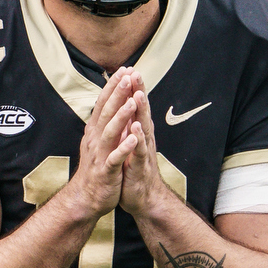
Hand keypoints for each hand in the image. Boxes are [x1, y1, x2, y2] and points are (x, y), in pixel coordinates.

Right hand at [65, 68, 139, 220]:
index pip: (104, 104)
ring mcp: (100, 155)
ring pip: (110, 132)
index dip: (113, 87)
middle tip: (128, 75)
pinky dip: (124, 147)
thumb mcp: (100, 142)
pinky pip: (115, 158)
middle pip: (106, 112)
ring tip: (132, 102)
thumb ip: (105, 123)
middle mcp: (96, 140)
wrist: (87, 198)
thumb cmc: (97, 169)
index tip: (125, 70)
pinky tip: (133, 138)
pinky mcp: (106, 171)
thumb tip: (110, 102)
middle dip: (117, 94)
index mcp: (96, 132)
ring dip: (121, 116)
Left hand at [113, 76, 175, 220]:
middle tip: (136, 72)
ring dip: (142, 111)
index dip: (131, 88)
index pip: (135, 107)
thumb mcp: (129, 145)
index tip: (127, 69)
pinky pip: (140, 151)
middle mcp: (143, 139)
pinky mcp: (141, 166)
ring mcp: (143, 151)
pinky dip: (138, 139)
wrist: (143, 198)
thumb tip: (124, 108)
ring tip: (139, 94)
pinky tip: (136, 128)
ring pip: (144, 127)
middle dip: (139, 92)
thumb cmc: (134, 170)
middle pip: (141, 111)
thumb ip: (128, 127)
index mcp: (138, 133)